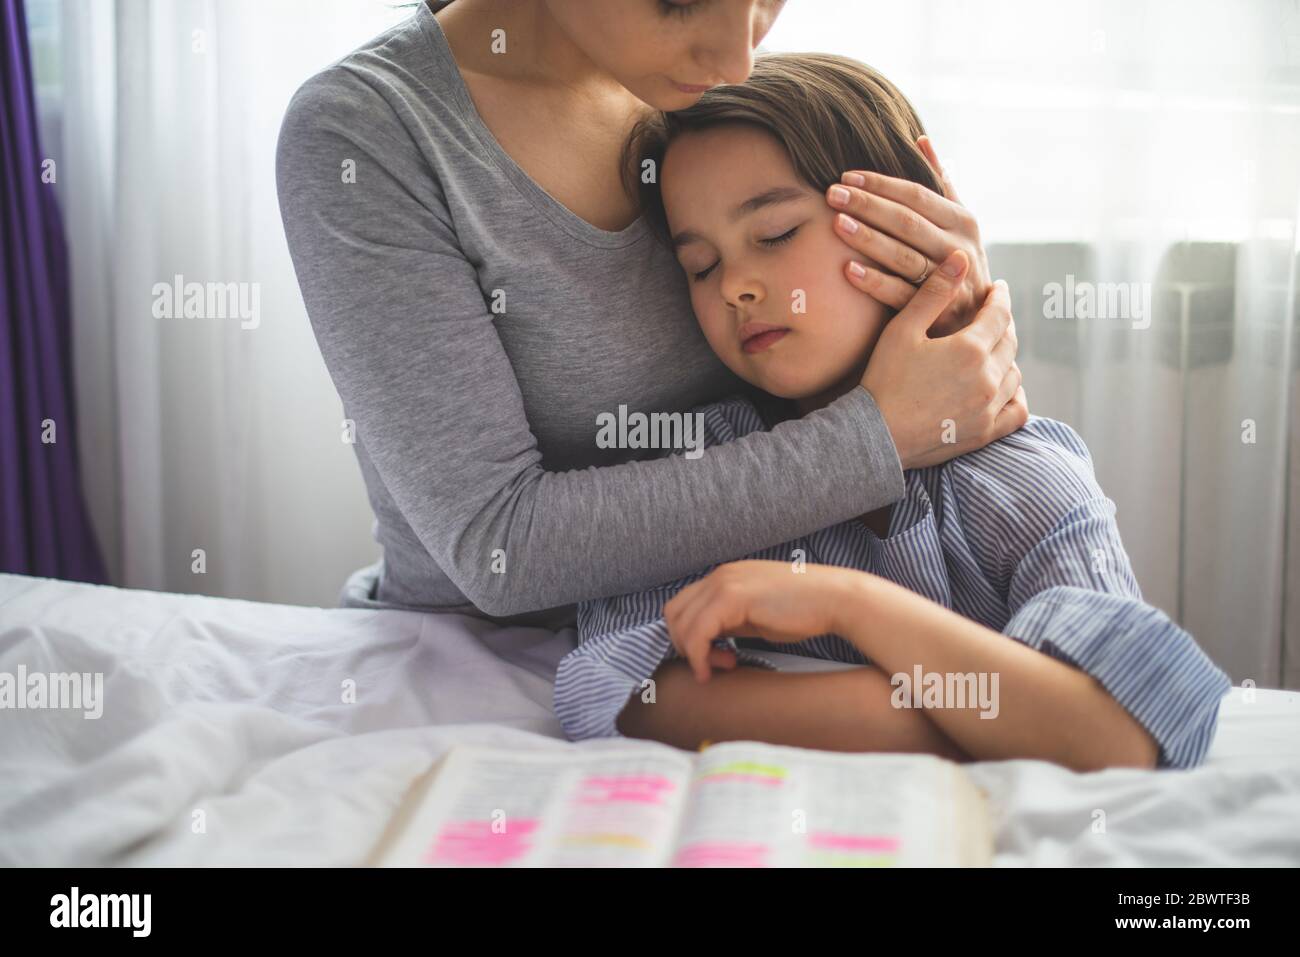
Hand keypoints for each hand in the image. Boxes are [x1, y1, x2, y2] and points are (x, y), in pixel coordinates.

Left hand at [661, 561, 863, 682]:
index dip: (689, 636)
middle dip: (686, 645)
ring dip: (694, 653)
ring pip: (682, 624)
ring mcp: (724, 583)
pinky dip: (700, 656)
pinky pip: (698, 632)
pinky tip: (720, 668)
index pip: (683, 606)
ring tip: (725, 666)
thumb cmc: (803, 611)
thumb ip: (728, 622)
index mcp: (724, 577)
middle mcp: (719, 575)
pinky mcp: (732, 597)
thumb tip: (706, 641)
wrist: (835, 599)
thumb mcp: (755, 615)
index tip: (714, 657)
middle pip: (674, 614)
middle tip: (716, 664)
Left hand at [828, 136, 989, 331]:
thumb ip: (941, 184)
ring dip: (868, 238)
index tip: (848, 176)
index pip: (917, 195)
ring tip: (836, 224)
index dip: (881, 185)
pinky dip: (874, 281)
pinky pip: (899, 293)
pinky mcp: (934, 310)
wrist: (979, 321)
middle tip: (833, 194)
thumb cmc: (958, 264)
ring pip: (902, 255)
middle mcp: (957, 247)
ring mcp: (947, 280)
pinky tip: (847, 270)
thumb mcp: (959, 223)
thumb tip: (922, 140)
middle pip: (907, 221)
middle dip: (868, 206)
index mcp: (962, 221)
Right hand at [859, 250, 1027, 468]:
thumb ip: (935, 293)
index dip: (999, 297)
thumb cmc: (883, 379)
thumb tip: (961, 258)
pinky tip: (1003, 388)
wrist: (875, 435)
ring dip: (1006, 359)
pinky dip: (1015, 396)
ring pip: (1014, 374)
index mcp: (970, 348)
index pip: (999, 313)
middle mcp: (987, 378)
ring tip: (993, 351)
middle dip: (1003, 325)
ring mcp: (989, 408)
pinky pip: (1017, 411)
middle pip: (1010, 342)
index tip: (998, 287)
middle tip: (993, 317)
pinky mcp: (985, 433)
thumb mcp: (903, 330)